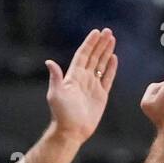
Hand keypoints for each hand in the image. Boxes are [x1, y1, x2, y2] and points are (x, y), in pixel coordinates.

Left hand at [45, 28, 117, 144]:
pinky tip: (114, 58)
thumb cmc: (62, 114)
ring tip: (112, 40)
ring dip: (106, 52)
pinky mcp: (101, 96)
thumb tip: (49, 62)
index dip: (90, 43)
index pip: (83, 55)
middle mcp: (83, 78)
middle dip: (100, 44)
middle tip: (108, 31)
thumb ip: (56, 77)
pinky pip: (107, 78)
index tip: (96, 32)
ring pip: (101, 65)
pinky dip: (111, 68)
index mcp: (74, 76)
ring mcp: (93, 86)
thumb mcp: (56, 94)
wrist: (72, 131)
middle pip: (94, 56)